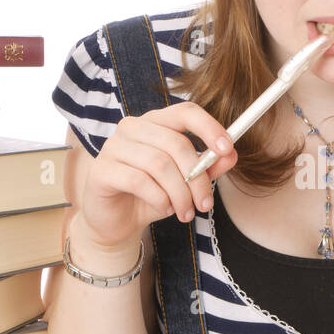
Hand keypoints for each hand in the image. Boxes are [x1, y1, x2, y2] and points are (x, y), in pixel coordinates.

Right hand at [79, 102, 237, 249]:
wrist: (117, 222)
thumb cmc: (152, 196)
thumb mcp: (186, 182)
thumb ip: (207, 166)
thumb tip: (231, 154)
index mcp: (155, 122)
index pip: (185, 112)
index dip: (209, 127)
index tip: (227, 149)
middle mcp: (132, 128)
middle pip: (176, 143)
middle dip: (197, 178)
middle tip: (205, 203)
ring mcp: (113, 147)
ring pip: (160, 164)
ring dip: (180, 194)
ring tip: (186, 212)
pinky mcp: (101, 170)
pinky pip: (139, 181)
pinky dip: (159, 199)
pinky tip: (165, 209)